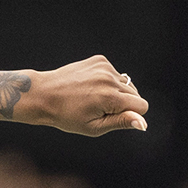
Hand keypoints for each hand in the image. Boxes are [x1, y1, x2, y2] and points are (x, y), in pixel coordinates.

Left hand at [32, 55, 148, 135]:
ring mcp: (104, 67)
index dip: (130, 115)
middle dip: (123, 103)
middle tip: (98, 108)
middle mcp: (110, 79)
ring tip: (92, 97)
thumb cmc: (66, 116)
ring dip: (115, 91)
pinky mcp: (99, 60)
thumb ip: (121, 122)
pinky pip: (114, 73)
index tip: (111, 117)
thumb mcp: (94, 127)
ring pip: (126, 83)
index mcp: (111, 97)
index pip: (142, 106)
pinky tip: (89, 86)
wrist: (43, 94)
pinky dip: (107, 81)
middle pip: (135, 94)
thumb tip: (143, 123)